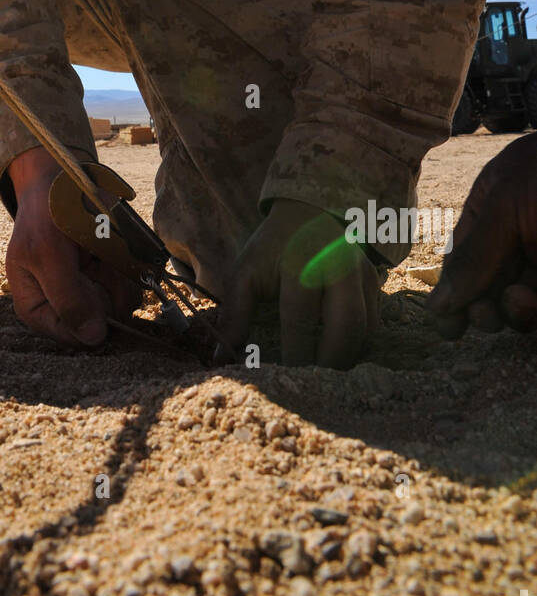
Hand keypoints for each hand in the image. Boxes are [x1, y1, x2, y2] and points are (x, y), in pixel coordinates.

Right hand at [5, 148, 140, 346]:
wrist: (61, 183)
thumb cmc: (43, 216)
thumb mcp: (47, 254)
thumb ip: (67, 297)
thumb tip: (92, 338)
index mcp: (36, 308)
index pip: (68, 335)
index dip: (87, 317)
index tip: (92, 286)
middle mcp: (65, 306)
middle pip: (100, 321)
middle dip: (105, 288)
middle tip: (94, 256)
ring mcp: (90, 292)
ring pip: (121, 304)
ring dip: (120, 275)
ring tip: (102, 247)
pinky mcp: (110, 278)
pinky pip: (133, 285)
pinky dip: (130, 265)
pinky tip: (114, 246)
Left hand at [217, 197, 379, 367]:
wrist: (308, 212)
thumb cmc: (272, 248)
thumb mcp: (246, 271)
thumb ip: (236, 312)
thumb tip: (221, 356)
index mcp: (300, 262)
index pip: (300, 318)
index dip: (295, 353)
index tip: (285, 376)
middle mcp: (337, 266)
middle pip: (345, 325)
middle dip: (330, 361)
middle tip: (314, 382)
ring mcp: (361, 272)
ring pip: (365, 327)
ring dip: (347, 356)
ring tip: (326, 374)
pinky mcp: (375, 280)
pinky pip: (374, 322)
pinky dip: (359, 343)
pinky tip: (339, 354)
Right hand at [428, 132, 536, 337]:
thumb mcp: (508, 202)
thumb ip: (474, 252)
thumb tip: (439, 304)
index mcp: (496, 208)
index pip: (464, 258)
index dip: (454, 292)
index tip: (449, 326)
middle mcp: (523, 235)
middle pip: (492, 287)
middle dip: (484, 308)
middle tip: (484, 315)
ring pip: (524, 303)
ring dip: (516, 313)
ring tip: (521, 301)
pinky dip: (536, 312)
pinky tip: (533, 301)